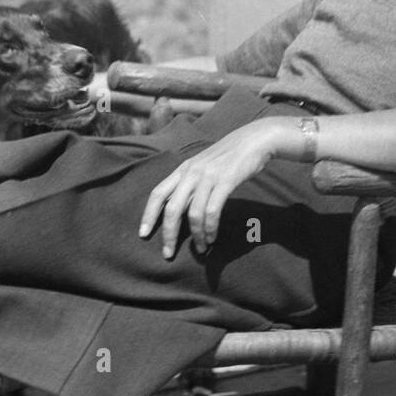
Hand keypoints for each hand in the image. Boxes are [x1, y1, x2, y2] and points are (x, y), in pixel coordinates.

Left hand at [138, 120, 285, 259]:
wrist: (252, 141)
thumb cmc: (227, 157)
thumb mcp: (202, 166)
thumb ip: (190, 184)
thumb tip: (180, 210)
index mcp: (183, 169)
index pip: (157, 193)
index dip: (148, 215)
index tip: (143, 234)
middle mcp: (191, 173)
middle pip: (172, 208)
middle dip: (168, 234)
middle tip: (168, 254)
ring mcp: (208, 177)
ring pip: (193, 213)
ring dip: (196, 235)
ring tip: (200, 248)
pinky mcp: (225, 182)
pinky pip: (212, 211)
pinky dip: (211, 228)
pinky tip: (212, 237)